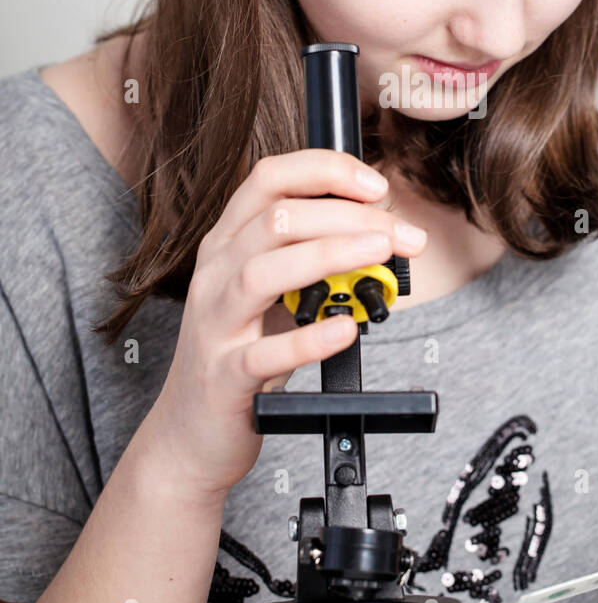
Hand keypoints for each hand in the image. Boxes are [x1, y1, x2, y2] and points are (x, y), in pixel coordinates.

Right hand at [140, 150, 426, 498]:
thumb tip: (382, 234)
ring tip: (379, 254)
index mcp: (228, 242)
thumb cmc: (239, 353)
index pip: (270, 178)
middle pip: (277, 218)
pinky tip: (345, 329)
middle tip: (401, 234)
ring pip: (264, 271)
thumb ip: (311, 257)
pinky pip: (264, 354)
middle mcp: (215, 273)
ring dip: (330, 255)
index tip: (376, 186)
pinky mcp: (224, 376)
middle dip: (349, 216)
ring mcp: (215, 324)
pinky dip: (309, 339)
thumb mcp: (271, 292)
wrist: (190, 432)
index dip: (326, 170)